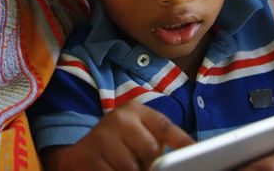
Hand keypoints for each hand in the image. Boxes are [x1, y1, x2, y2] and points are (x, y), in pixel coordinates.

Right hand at [44, 102, 193, 170]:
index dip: (182, 141)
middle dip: (150, 164)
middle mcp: (118, 119)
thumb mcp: (137, 133)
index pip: (164, 126)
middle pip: (151, 150)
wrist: (78, 153)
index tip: (195, 152)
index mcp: (134, 110)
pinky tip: (112, 170)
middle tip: (142, 164)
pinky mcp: (89, 158)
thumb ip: (157, 140)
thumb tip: (184, 157)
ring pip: (133, 168)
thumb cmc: (117, 144)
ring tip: (125, 167)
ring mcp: (102, 138)